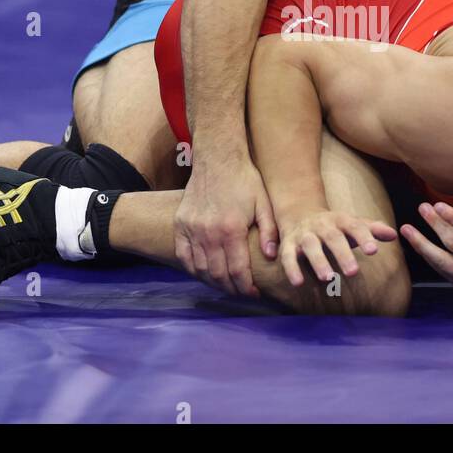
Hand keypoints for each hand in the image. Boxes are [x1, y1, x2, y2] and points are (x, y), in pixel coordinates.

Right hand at [174, 158, 276, 297]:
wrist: (217, 158)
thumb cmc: (244, 180)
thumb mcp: (264, 203)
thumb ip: (269, 231)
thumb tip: (272, 256)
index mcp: (231, 229)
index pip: (237, 271)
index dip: (246, 287)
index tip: (254, 293)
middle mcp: (208, 233)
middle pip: (218, 274)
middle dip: (232, 289)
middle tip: (241, 292)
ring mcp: (191, 229)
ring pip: (200, 268)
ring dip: (214, 282)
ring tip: (226, 286)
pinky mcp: (180, 224)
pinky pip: (183, 256)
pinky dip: (193, 269)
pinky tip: (205, 273)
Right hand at [279, 210, 397, 287]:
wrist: (300, 214)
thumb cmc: (335, 227)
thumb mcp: (353, 224)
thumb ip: (372, 229)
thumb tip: (394, 234)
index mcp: (340, 220)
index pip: (355, 226)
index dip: (364, 237)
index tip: (373, 251)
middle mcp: (322, 226)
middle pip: (333, 238)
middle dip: (342, 254)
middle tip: (353, 272)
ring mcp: (304, 234)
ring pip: (310, 246)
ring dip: (318, 261)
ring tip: (328, 278)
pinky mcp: (289, 244)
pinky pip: (288, 256)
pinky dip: (291, 268)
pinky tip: (298, 283)